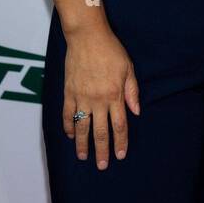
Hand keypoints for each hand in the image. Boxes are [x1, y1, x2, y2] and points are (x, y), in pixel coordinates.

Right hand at [62, 22, 140, 168]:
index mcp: (115, 95)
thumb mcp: (128, 68)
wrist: (87, 36)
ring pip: (82, 126)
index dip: (120, 142)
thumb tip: (136, 112)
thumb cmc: (111, 50)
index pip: (119, 125)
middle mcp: (98, 99)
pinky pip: (67, 114)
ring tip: (83, 157)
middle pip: (100, 131)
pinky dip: (68, 126)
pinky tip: (70, 135)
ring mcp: (81, 97)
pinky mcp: (68, 92)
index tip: (120, 155)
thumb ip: (132, 91)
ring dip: (82, 144)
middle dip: (102, 150)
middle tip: (102, 165)